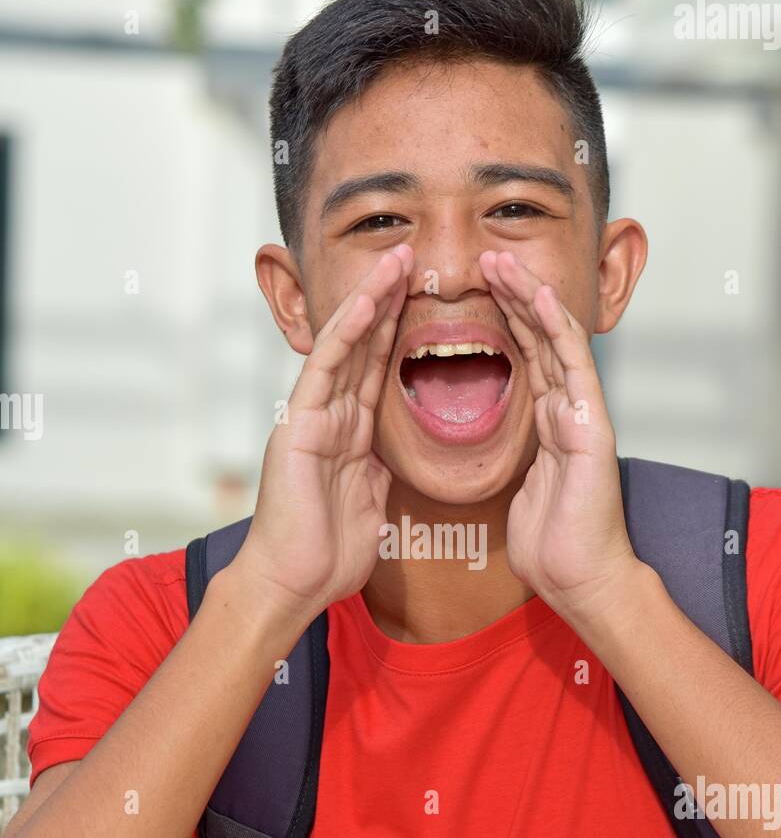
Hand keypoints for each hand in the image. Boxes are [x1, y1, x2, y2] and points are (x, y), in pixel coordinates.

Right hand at [232, 246, 412, 623]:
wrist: (294, 583)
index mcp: (350, 432)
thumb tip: (395, 458)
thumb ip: (380, 469)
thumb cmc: (329, 552)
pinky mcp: (300, 423)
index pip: (379, 367)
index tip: (429, 295)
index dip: (402, 329)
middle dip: (390, 299)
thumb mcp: (371, 501)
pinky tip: (369, 299)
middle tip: (415, 254)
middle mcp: (330, 414)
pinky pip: (327, 367)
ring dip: (372, 298)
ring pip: (346, 343)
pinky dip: (348, 331)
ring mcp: (312, 415)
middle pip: (365, 344)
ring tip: (398, 259)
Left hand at [479, 250, 641, 626]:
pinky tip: (539, 297)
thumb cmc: (553, 548)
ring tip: (504, 261)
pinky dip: (557, 328)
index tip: (478, 290)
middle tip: (488, 257)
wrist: (580, 580)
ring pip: (557, 340)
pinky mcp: (592, 426)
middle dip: (515, 294)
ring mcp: (584, 414)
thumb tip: (500, 459)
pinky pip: (574, 366)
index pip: (528, 357)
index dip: (505, 319)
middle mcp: (570, 411)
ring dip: (531, 297)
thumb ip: (515, 464)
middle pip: (541, 338)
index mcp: (551, 424)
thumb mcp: (518, 494)